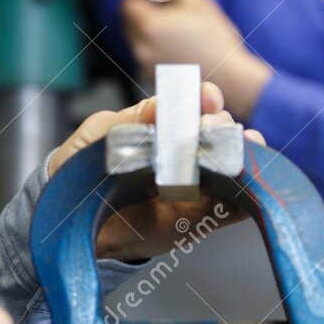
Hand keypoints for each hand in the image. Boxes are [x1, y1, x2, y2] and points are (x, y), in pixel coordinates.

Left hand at [47, 81, 263, 262]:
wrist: (76, 226)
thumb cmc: (81, 173)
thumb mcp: (97, 139)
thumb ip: (129, 121)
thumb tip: (161, 106)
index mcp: (162, 124)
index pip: (193, 103)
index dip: (205, 97)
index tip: (207, 99)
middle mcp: (186, 150)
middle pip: (219, 129)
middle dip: (220, 124)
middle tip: (209, 130)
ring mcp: (197, 183)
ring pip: (233, 163)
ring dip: (242, 154)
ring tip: (237, 150)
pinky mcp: (202, 219)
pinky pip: (234, 206)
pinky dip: (247, 194)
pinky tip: (247, 183)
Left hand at [120, 0, 273, 118]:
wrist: (228, 77)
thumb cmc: (215, 40)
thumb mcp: (199, 3)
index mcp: (150, 26)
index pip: (127, 5)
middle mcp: (142, 46)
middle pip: (128, 24)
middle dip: (142, 16)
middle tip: (166, 15)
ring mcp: (145, 64)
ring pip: (137, 40)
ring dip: (149, 34)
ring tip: (176, 34)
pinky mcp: (152, 77)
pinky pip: (146, 56)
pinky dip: (155, 50)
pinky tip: (178, 50)